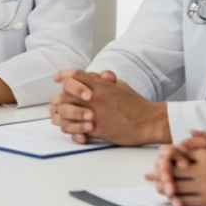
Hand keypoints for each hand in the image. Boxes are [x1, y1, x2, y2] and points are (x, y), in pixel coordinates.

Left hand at [50, 68, 168, 144]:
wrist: (148, 121)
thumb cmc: (136, 104)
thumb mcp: (120, 85)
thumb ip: (104, 80)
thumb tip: (95, 76)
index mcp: (99, 85)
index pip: (73, 74)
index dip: (62, 75)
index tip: (57, 79)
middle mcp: (93, 97)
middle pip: (63, 93)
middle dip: (57, 98)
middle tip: (56, 101)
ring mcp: (94, 113)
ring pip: (65, 112)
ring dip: (60, 115)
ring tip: (59, 117)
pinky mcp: (96, 129)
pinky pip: (74, 129)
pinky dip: (69, 130)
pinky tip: (70, 129)